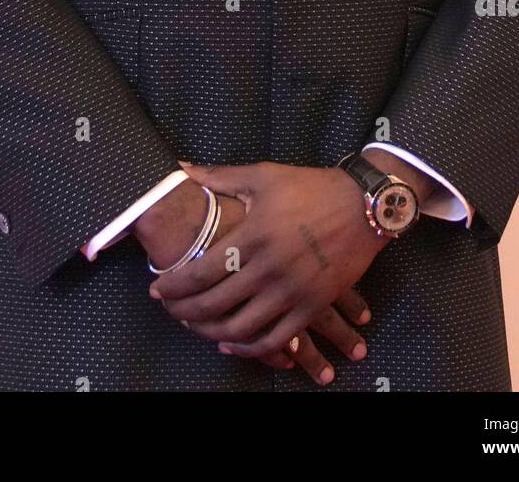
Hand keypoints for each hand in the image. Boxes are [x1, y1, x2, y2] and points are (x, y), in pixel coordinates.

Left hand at [147, 161, 389, 360]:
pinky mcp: (313, 305)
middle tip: (169, 311)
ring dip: (211, 332)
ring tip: (195, 327)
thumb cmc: (310, 188)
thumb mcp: (263, 176)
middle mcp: (270, 268)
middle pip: (216, 303)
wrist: (362, 205)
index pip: (202, 271)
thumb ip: (221, 178)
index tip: (157, 289)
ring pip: (242, 327)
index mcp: (254, 234)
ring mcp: (293, 291)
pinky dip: (250, 347)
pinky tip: (231, 342)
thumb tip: (183, 170)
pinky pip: (276, 338)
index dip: (174, 285)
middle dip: (185, 312)